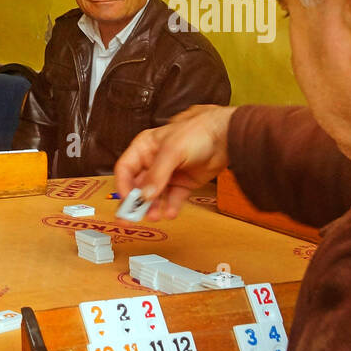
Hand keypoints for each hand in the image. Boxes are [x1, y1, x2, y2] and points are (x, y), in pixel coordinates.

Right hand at [113, 105, 237, 220]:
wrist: (227, 136)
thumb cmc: (198, 132)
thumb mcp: (172, 151)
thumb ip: (157, 174)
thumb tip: (144, 195)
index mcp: (144, 148)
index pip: (125, 169)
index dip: (123, 185)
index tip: (127, 200)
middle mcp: (153, 162)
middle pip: (137, 186)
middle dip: (135, 203)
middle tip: (131, 218)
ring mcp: (168, 174)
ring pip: (154, 196)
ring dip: (152, 208)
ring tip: (155, 216)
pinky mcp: (183, 184)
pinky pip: (172, 199)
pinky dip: (171, 207)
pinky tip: (170, 213)